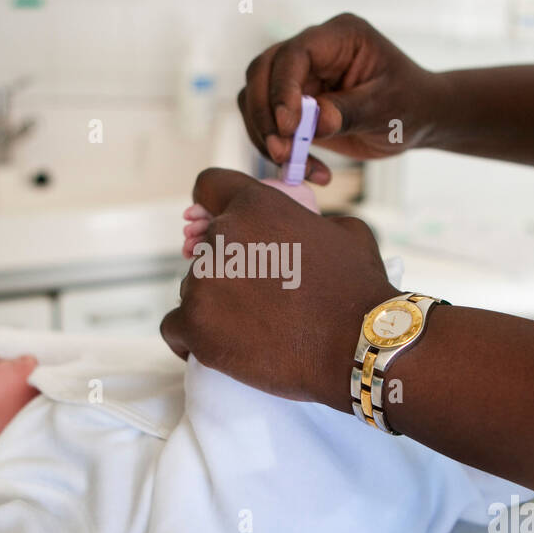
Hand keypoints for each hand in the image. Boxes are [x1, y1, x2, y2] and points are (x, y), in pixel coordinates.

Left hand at [163, 168, 398, 409]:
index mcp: (254, 204)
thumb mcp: (344, 230)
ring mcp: (202, 282)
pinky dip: (191, 337)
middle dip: (226, 267)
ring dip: (214, 305)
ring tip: (254, 328)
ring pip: (192, 289)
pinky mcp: (194, 325)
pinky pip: (173, 327)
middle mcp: (221, 236)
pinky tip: (215, 345)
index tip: (220, 227)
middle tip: (258, 296)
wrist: (360, 346)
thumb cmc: (359, 289)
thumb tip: (298, 227)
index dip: (214, 206)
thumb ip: (306, 220)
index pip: (208, 186)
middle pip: (204, 248)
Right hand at [237, 13, 437, 183]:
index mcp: (339, 37)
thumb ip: (349, 112)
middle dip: (265, 115)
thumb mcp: (385, 108)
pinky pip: (268, 125)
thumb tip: (315, 124)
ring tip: (296, 167)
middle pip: (262, 72)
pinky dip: (279, 151)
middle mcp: (312, 50)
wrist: (415, 119)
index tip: (287, 127)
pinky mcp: (292, 104)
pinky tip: (309, 171)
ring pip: (255, 99)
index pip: (295, 54)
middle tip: (281, 152)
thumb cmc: (409, 104)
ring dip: (267, 137)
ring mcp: (298, 76)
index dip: (283, 88)